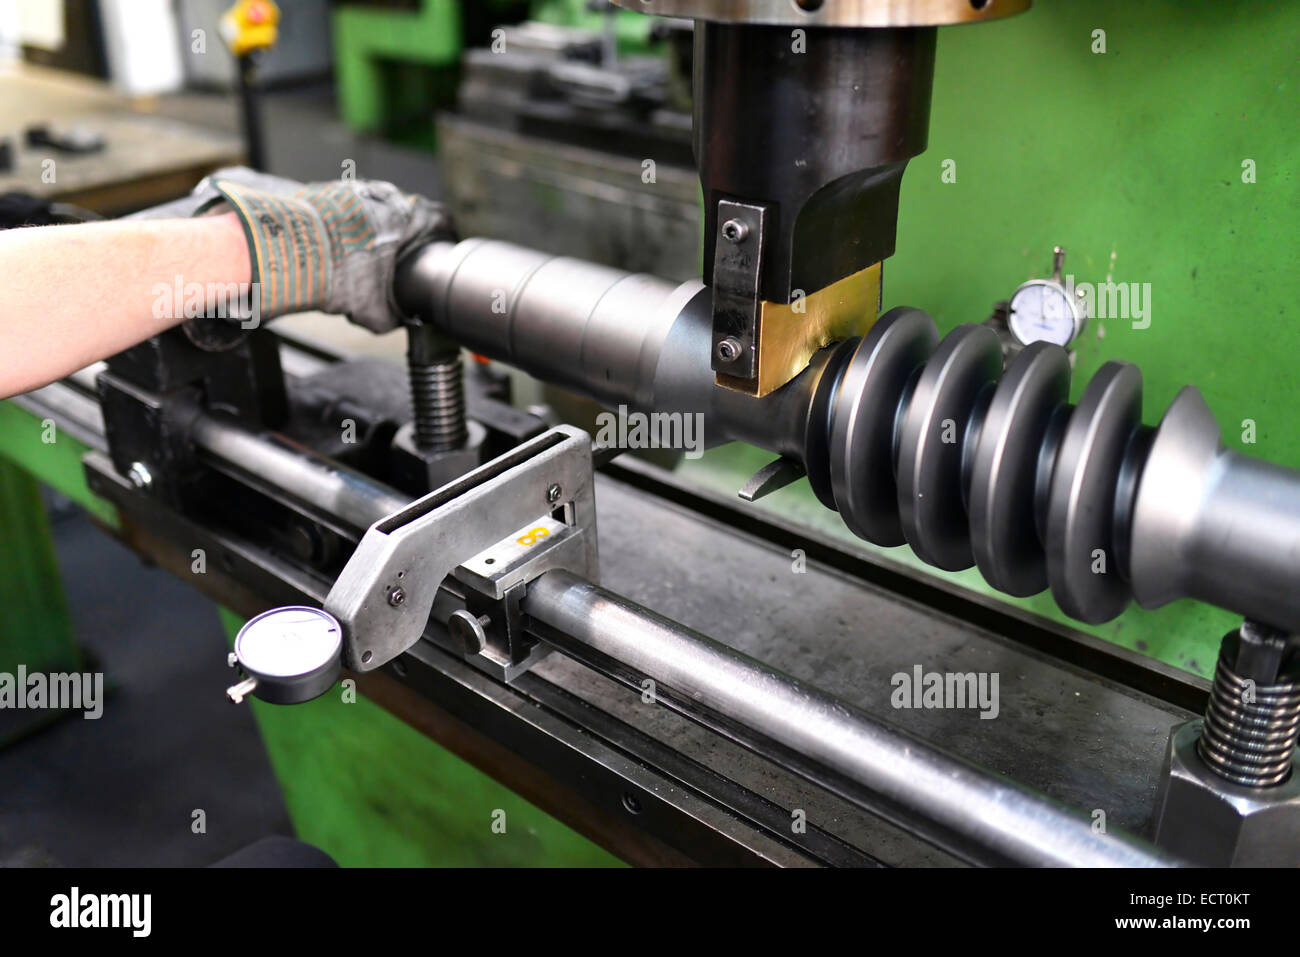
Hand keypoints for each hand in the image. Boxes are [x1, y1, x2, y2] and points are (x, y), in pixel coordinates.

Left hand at [194, 168, 454, 331]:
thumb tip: (398, 321)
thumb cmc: (336, 274)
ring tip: (360, 261)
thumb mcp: (374, 310)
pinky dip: (346, 228)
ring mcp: (355, 190)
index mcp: (410, 215)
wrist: (286, 254)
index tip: (440, 251)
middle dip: (404, 240)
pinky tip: (335, 252)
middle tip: (395, 266)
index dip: (446, 238)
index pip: (445, 221)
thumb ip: (395, 316)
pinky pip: (347, 211)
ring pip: (376, 212)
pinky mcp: (326, 192)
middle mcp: (386, 195)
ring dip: (372, 233)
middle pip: (408, 216)